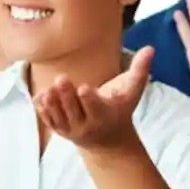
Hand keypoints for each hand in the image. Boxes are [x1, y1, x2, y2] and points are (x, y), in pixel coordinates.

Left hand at [35, 47, 153, 149]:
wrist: (108, 140)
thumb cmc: (120, 109)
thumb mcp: (132, 92)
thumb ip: (140, 70)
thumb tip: (150, 48)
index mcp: (104, 114)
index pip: (95, 107)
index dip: (89, 99)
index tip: (84, 87)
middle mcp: (86, 125)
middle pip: (74, 110)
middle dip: (67, 96)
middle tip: (61, 78)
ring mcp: (71, 129)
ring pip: (59, 117)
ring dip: (52, 104)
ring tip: (47, 89)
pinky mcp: (59, 130)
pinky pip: (49, 121)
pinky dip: (44, 111)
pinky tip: (39, 97)